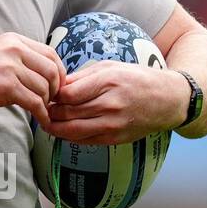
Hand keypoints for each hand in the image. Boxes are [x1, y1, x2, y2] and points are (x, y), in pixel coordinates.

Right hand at [0, 32, 67, 128]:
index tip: (57, 87)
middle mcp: (13, 49)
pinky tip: (41, 121)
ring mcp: (10, 67)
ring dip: (47, 104)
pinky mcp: (6, 87)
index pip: (50, 53)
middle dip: (55, 90)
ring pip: (44, 88)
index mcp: (13, 40)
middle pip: (52, 70)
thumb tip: (46, 71)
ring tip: (42, 112)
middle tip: (51, 102)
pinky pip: (35, 102)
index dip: (59, 72)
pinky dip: (42, 114)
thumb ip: (19, 58)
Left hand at [42, 62, 189, 143]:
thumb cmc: (137, 79)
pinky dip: (69, 136)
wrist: (167, 100)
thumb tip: (56, 86)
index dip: (51, 95)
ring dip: (55, 128)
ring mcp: (113, 124)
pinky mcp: (115, 139)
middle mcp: (110, 105)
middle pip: (66, 113)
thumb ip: (82, 77)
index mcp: (108, 82)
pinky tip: (62, 130)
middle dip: (49, 112)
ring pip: (72, 131)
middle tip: (39, 108)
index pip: (67, 94)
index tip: (44, 93)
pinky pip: (84, 140)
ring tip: (46, 121)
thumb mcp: (110, 67)